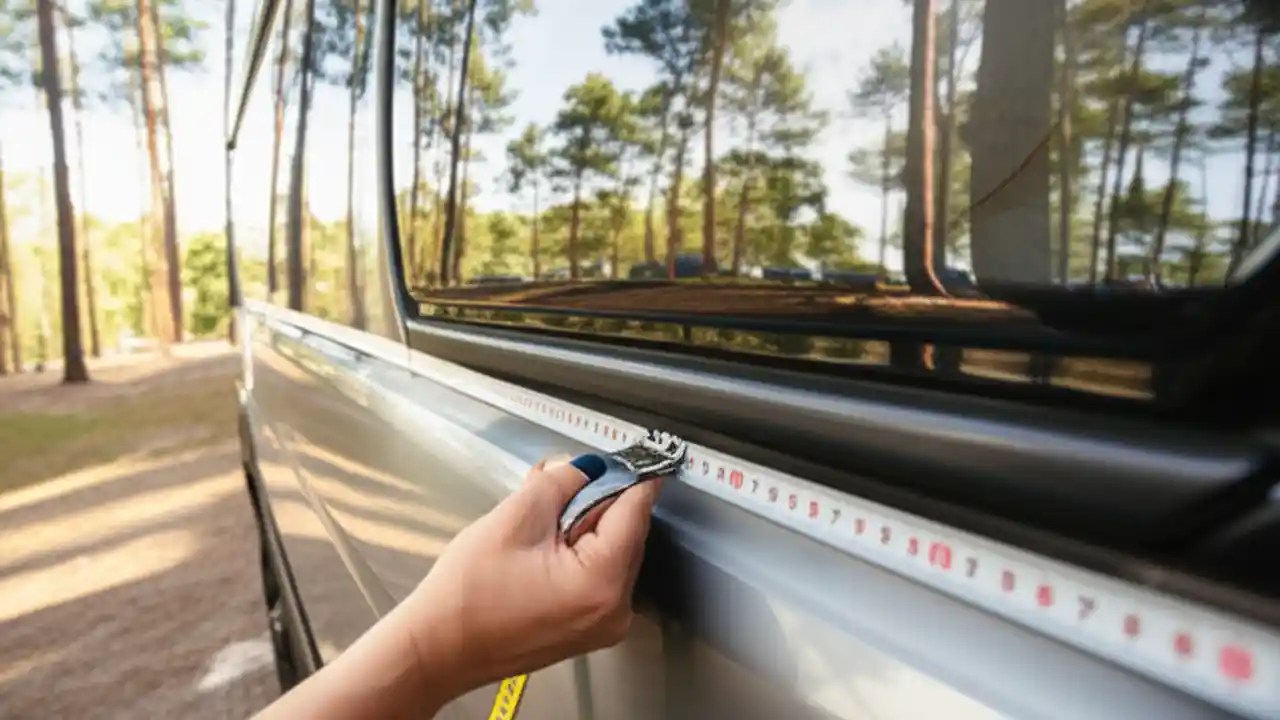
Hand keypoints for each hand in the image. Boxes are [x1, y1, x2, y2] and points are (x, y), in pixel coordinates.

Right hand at [403, 455, 662, 697]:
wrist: (438, 650)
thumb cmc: (467, 594)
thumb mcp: (516, 517)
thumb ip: (563, 482)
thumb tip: (592, 466)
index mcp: (601, 583)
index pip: (636, 511)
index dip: (630, 475)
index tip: (627, 452)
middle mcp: (615, 610)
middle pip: (627, 532)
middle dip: (597, 500)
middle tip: (560, 481)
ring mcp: (605, 624)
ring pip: (613, 551)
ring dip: (585, 524)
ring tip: (540, 515)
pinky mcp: (589, 628)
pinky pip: (599, 574)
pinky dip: (579, 550)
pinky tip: (544, 542)